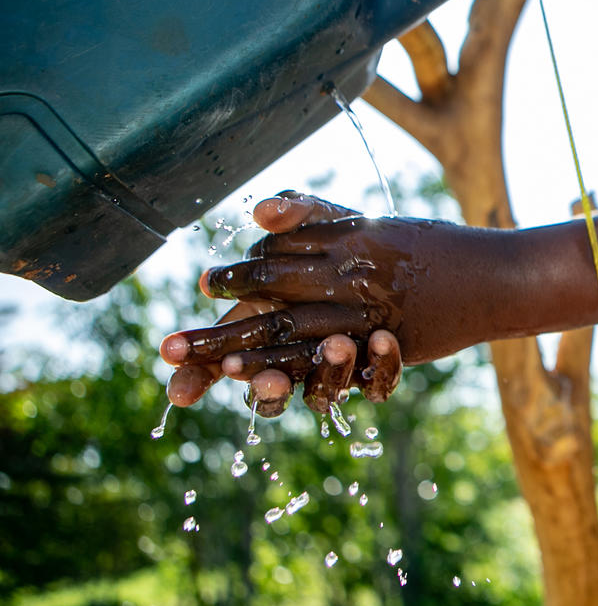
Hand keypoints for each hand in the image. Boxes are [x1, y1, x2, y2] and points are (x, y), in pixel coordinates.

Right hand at [160, 192, 403, 414]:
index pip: (219, 360)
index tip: (176, 385)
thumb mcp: (323, 220)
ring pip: (322, 393)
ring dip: (327, 371)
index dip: (194, 374)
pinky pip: (379, 382)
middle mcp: (296, 355)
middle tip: (250, 373)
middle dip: (257, 382)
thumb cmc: (349, 241)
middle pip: (266, 385)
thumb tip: (263, 212)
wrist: (412, 261)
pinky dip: (380, 365)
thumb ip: (294, 213)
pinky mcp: (379, 368)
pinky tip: (382, 338)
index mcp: (264, 326)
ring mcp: (337, 366)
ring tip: (336, 343)